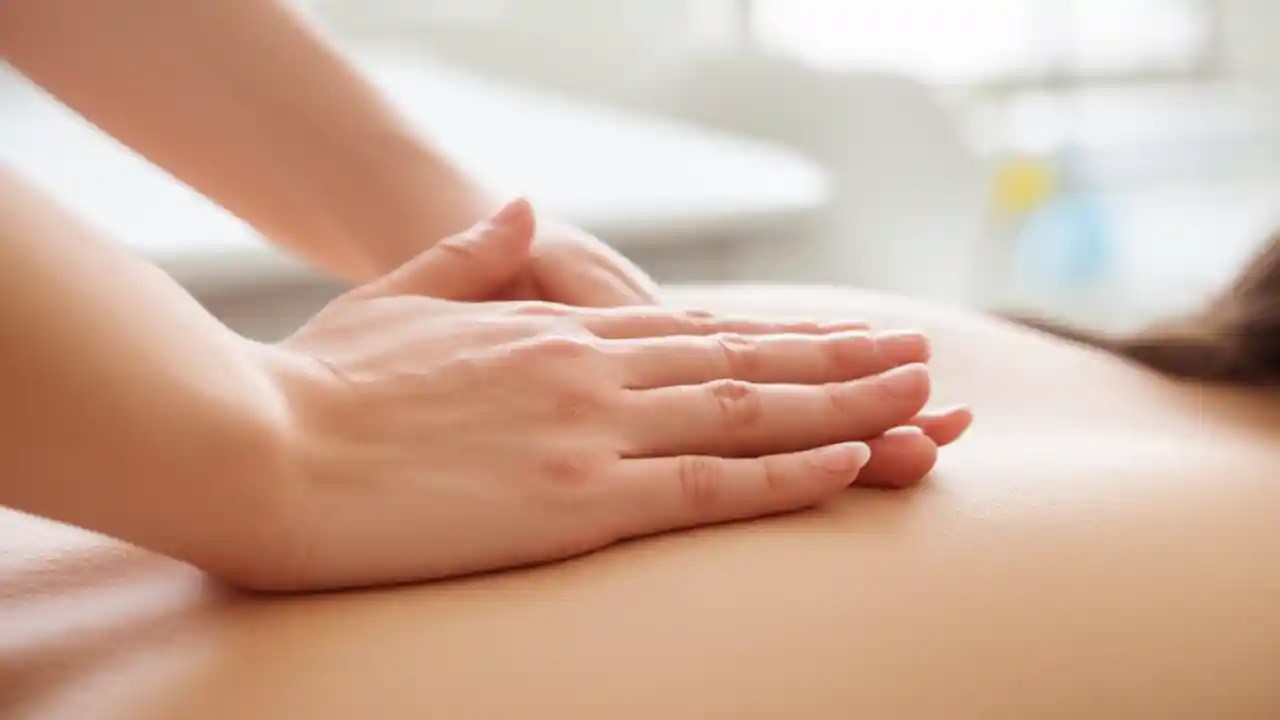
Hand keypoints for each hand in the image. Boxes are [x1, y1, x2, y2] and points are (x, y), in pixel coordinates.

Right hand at [241, 200, 966, 589]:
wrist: (258, 444)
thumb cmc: (317, 383)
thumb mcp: (400, 296)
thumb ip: (472, 250)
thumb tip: (520, 206)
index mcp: (551, 328)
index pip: (693, 329)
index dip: (778, 335)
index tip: (839, 337)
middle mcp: (589, 370)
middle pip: (742, 361)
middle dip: (840, 362)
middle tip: (919, 357)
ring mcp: (588, 432)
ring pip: (747, 413)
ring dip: (843, 407)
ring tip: (920, 401)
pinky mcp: (575, 500)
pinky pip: (707, 485)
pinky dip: (788, 473)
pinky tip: (849, 465)